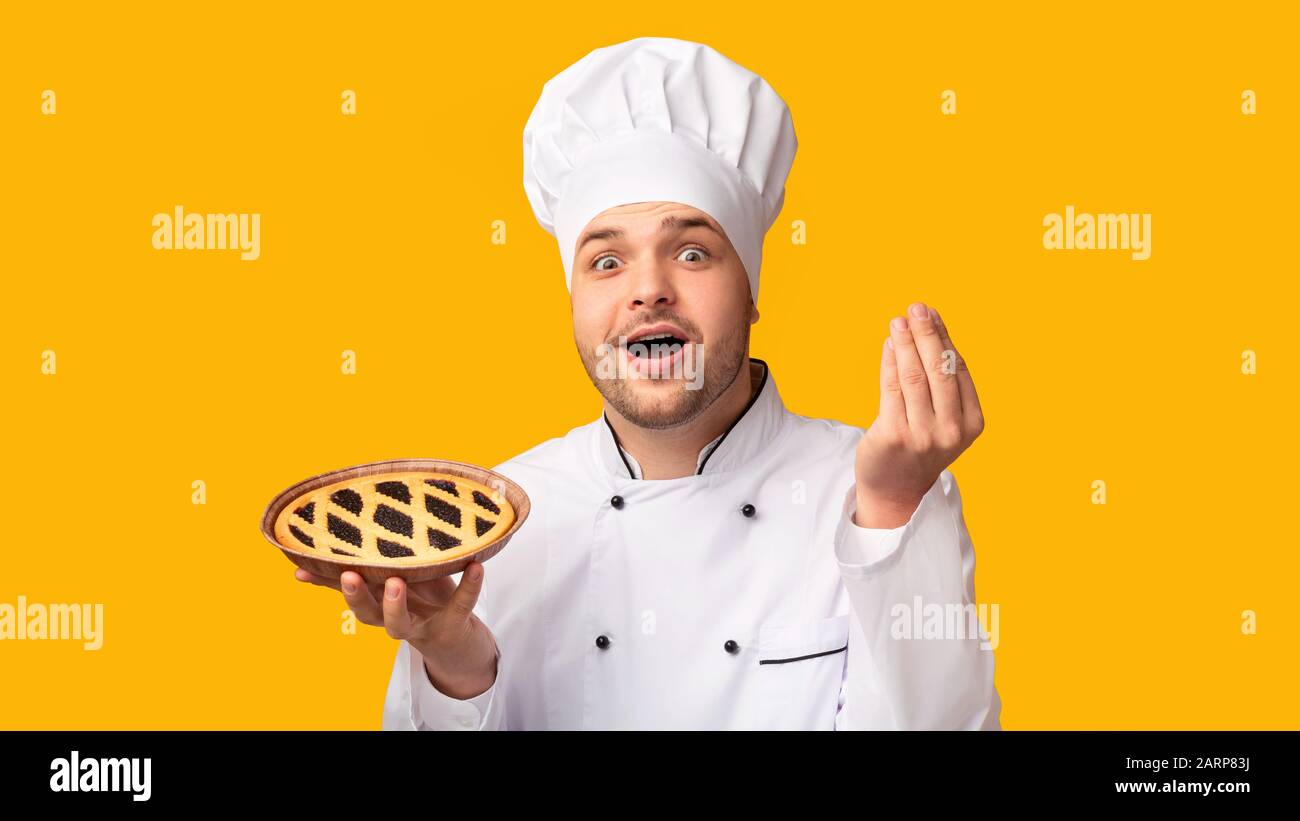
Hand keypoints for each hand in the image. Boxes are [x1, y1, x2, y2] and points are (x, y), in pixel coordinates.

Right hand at [294, 562, 498, 698]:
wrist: (456, 635)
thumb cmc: (418, 596)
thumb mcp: (390, 578)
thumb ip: (366, 566)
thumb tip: (312, 555)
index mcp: (377, 601)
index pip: (345, 591)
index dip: (322, 582)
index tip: (301, 569)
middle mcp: (392, 616)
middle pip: (366, 614)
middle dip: (356, 596)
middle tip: (350, 575)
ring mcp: (420, 623)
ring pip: (399, 623)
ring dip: (395, 604)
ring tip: (397, 581)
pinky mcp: (452, 623)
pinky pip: (461, 605)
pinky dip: (470, 587)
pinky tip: (476, 567)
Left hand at [854, 302, 983, 527]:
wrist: (896, 490)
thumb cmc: (921, 446)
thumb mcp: (945, 419)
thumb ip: (942, 382)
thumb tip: (931, 329)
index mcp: (972, 423)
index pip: (959, 370)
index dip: (945, 338)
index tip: (933, 313)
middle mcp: (951, 430)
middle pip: (938, 370)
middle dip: (927, 334)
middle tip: (916, 308)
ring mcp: (922, 435)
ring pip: (913, 377)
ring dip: (904, 343)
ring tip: (898, 321)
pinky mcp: (894, 436)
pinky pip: (891, 389)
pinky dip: (889, 362)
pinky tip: (889, 345)